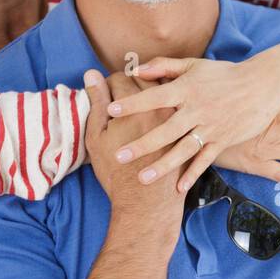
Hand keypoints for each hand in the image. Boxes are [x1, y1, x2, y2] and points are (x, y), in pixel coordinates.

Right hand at [82, 69, 183, 233]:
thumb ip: (96, 102)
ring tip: (139, 109)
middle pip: (146, 83)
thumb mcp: (97, 136)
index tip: (104, 95)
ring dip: (152, 98)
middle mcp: (162, 106)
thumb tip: (91, 74)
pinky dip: (168, 112)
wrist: (146, 204)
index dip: (109, 85)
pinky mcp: (188, 132)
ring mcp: (178, 119)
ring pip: (166, 96)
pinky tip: (157, 120)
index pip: (121, 78)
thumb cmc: (116, 171)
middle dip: (132, 88)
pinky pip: (179, 114)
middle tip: (121, 101)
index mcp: (137, 104)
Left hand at [99, 52, 279, 191]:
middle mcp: (196, 110)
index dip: (133, 104)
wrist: (262, 85)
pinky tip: (178, 189)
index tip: (111, 111)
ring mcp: (210, 127)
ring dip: (163, 165)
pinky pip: (205, 160)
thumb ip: (164, 67)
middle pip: (164, 130)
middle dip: (141, 144)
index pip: (154, 97)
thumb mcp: (194, 65)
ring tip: (143, 179)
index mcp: (186, 89)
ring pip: (183, 150)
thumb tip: (136, 69)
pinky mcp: (223, 140)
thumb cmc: (224, 74)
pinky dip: (192, 174)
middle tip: (118, 156)